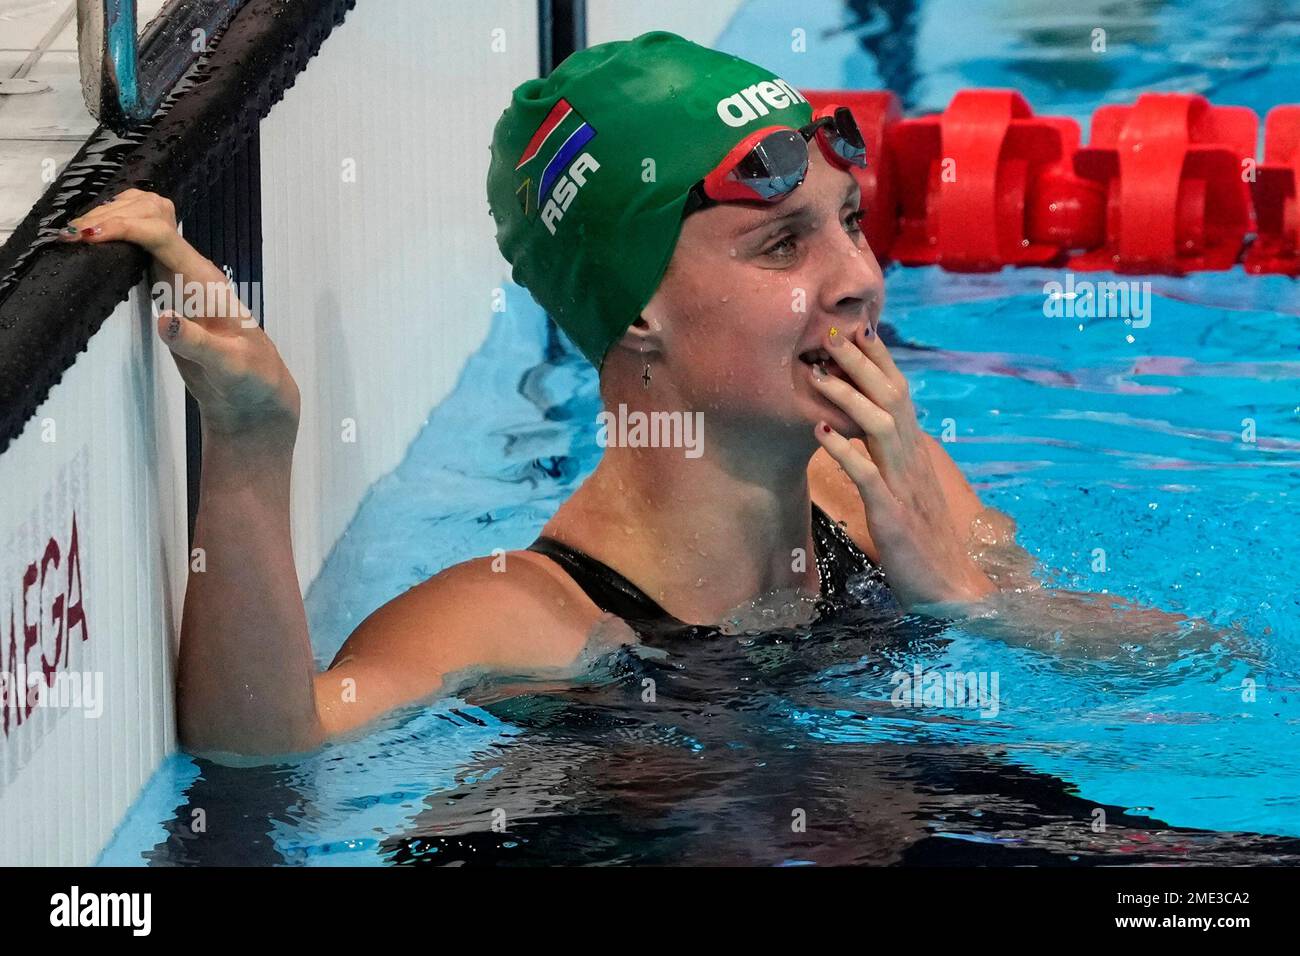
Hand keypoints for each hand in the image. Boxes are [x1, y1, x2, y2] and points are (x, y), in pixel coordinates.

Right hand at [59, 189, 299, 448]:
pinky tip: (91, 246)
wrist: (256, 390)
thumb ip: (199, 344)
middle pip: (152, 216)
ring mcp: (179, 276)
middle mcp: (191, 271)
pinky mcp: (168, 288)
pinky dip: (117, 235)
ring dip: (113, 218)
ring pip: (147, 223)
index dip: (126, 227)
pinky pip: (142, 246)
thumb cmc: (249, 378)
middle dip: (112, 215)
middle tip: (70, 236)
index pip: (163, 236)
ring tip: (73, 235)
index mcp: (206, 283)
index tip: (87, 236)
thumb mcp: (228, 367)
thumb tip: (165, 319)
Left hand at [811, 324, 994, 609]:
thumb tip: (867, 434)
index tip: (856, 328)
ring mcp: (905, 486)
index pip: (899, 394)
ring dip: (848, 397)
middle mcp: (913, 461)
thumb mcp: (906, 493)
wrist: (952, 589)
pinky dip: (843, 450)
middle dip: (861, 363)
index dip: (879, 361)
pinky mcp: (893, 514)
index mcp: (915, 454)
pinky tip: (819, 431)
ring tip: (819, 374)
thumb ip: (891, 462)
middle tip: (830, 334)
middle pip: (890, 398)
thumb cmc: (923, 544)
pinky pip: (867, 475)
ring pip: (879, 426)